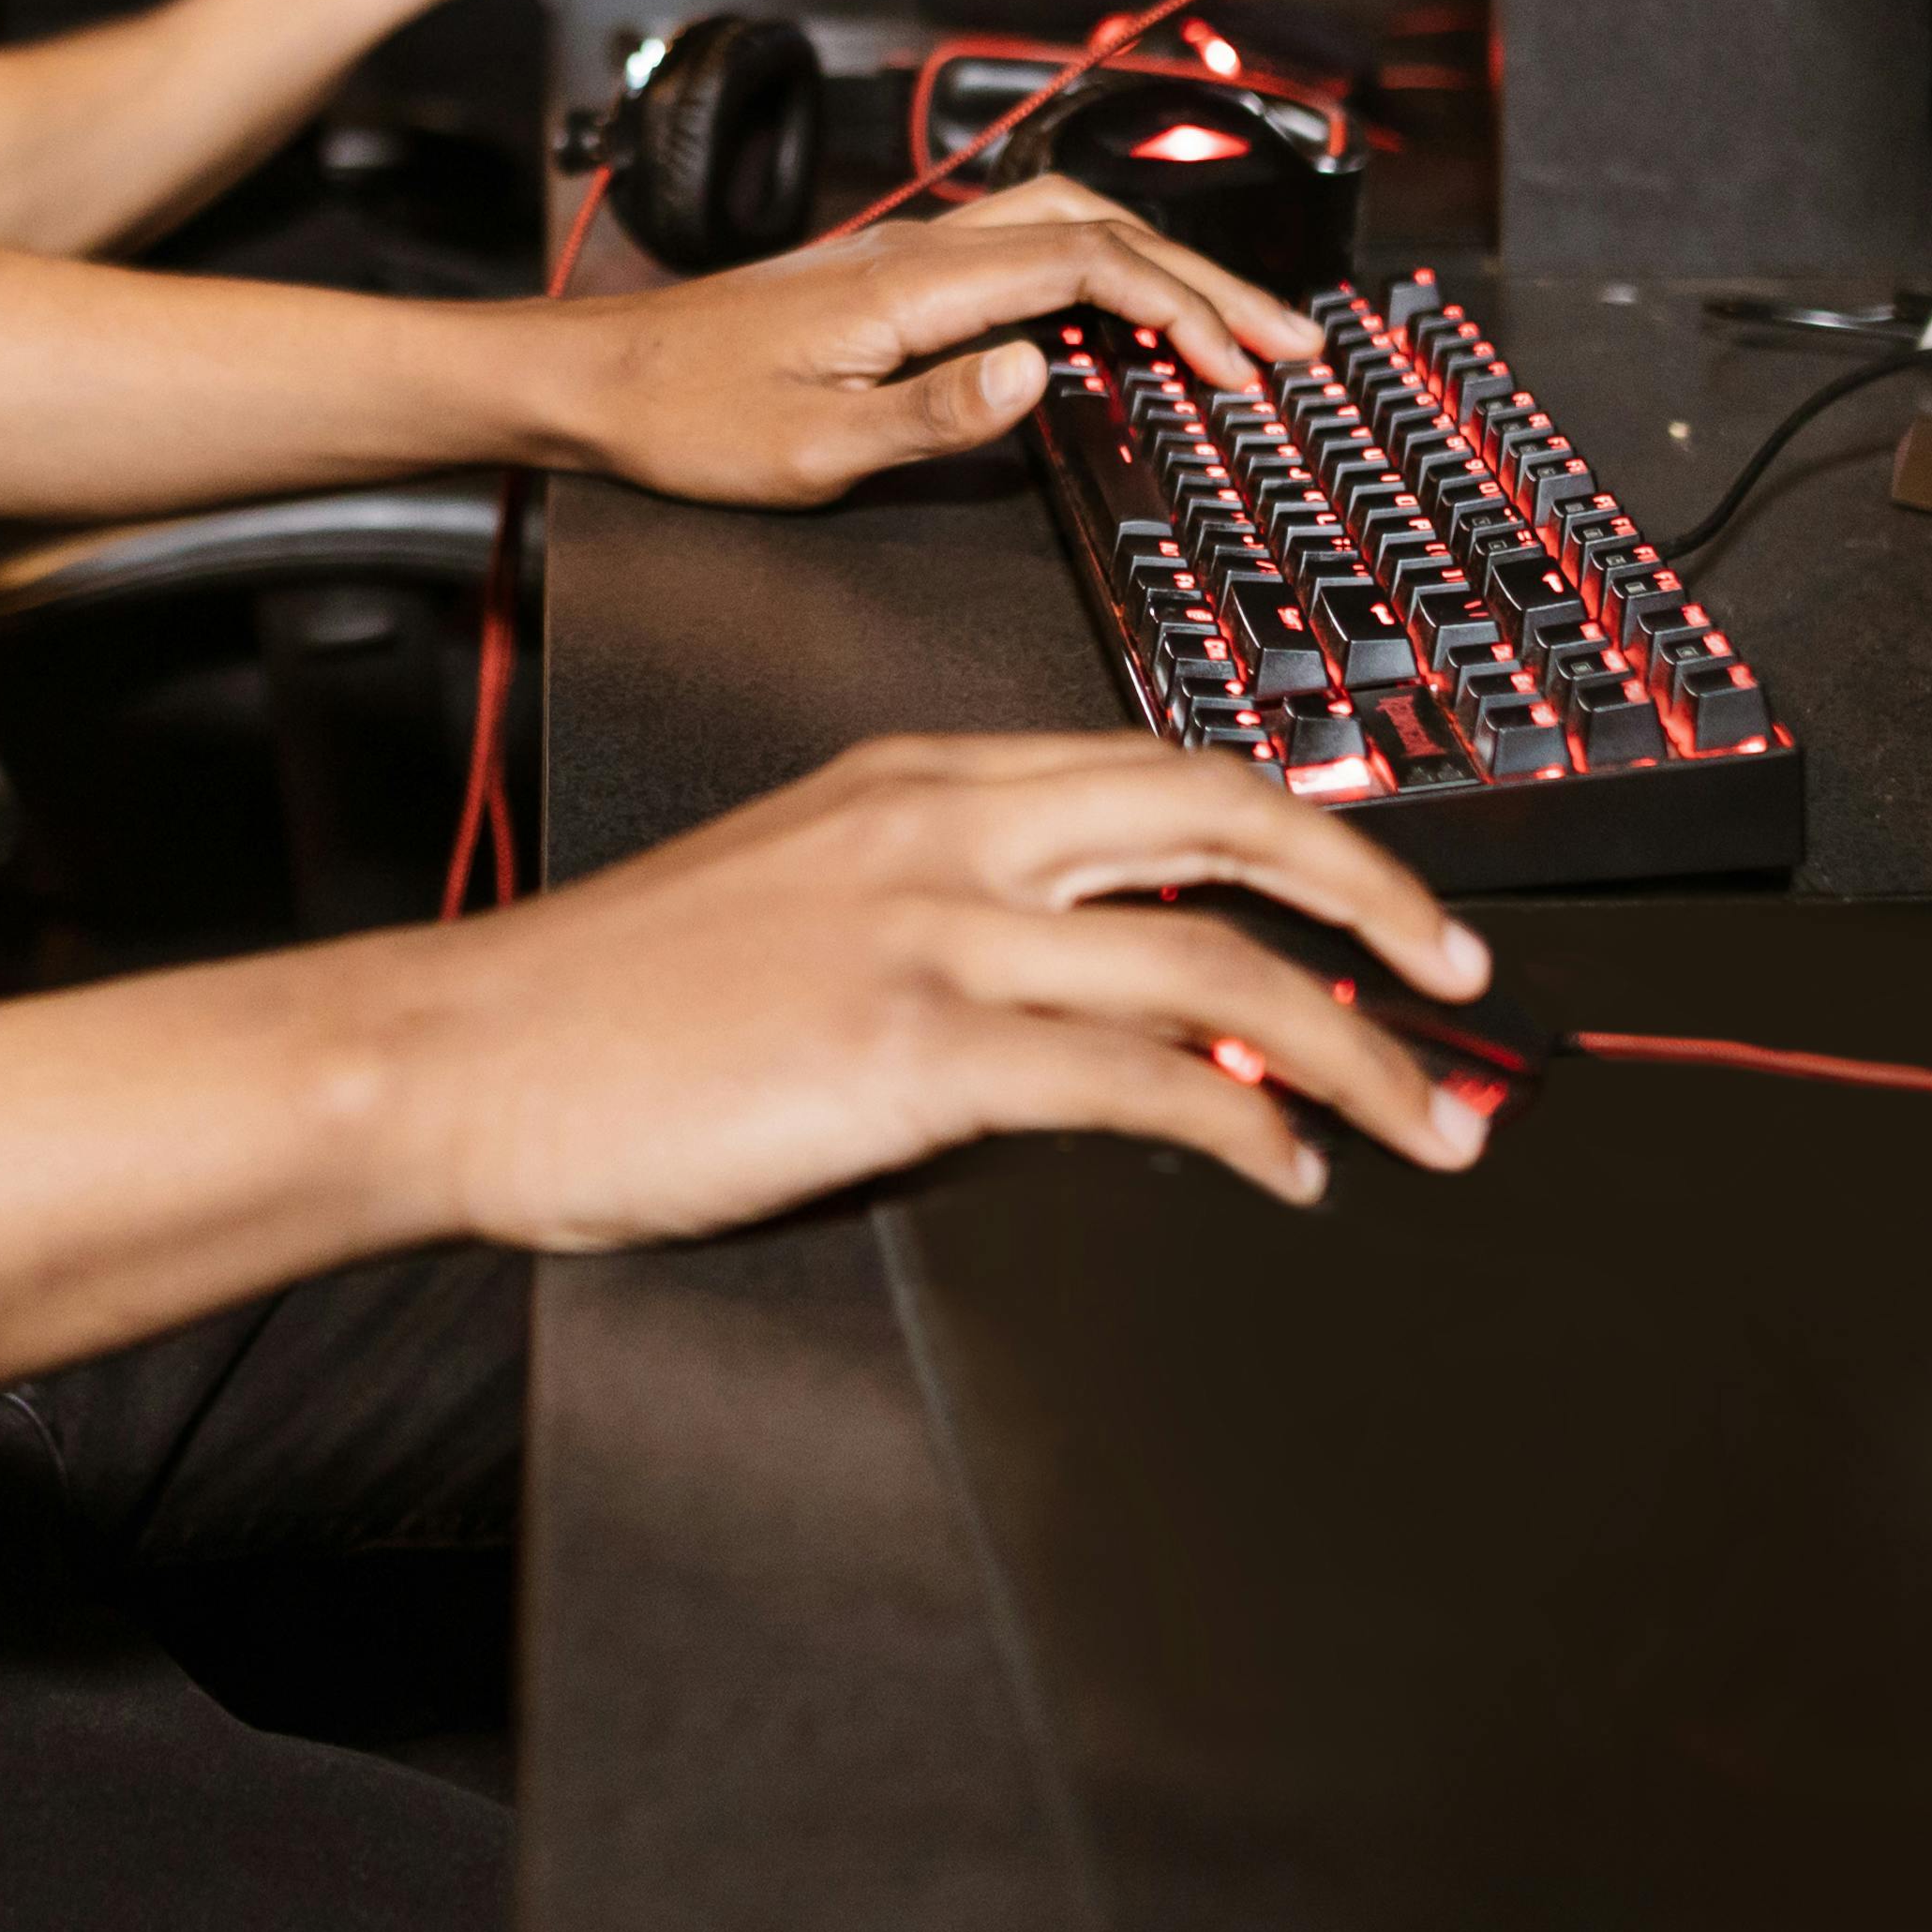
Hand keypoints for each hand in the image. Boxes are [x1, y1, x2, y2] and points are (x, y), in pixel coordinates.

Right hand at [382, 733, 1496, 1233]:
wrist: (468, 1050)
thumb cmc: (614, 997)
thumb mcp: (801, 898)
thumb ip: (952, 916)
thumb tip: (1105, 995)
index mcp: (919, 775)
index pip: (1163, 768)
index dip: (1306, 828)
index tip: (1382, 896)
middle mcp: (944, 826)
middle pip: (1224, 820)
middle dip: (1376, 899)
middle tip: (1462, 977)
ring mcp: (931, 932)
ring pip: (1217, 961)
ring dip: (1355, 1052)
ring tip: (1423, 1120)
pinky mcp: (911, 1049)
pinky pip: (1137, 1077)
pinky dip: (1241, 1121)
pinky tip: (1277, 1164)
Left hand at [535, 172, 1319, 503]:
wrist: (594, 379)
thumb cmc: (686, 419)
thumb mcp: (810, 447)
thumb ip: (934, 412)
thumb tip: (1044, 370)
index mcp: (912, 284)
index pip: (1087, 268)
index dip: (1184, 309)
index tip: (1249, 366)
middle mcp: (918, 249)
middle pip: (1097, 230)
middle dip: (1206, 281)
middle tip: (1290, 343)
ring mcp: (906, 254)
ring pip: (1065, 225)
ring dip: (1159, 267)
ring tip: (1233, 325)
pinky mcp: (891, 275)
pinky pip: (1025, 247)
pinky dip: (1102, 270)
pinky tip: (1123, 313)